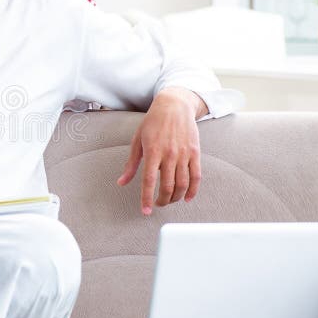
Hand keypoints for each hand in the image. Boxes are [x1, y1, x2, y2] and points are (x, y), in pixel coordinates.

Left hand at [116, 87, 207, 214]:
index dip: (146, 199)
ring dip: (175, 197)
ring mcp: (184, 154)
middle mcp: (169, 154)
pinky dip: (192, 190)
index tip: (145, 211)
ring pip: (182, 184)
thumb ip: (131, 164)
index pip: (148, 181)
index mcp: (152, 151)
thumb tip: (122, 182)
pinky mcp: (195, 153)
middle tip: (158, 204)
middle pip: (167, 186)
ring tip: (169, 200)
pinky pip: (196, 176)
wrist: (174, 106)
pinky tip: (187, 197)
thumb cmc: (153, 122)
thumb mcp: (137, 141)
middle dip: (162, 201)